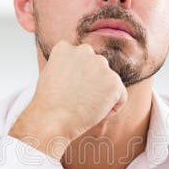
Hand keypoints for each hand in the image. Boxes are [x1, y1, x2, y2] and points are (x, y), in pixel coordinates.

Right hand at [9, 41, 127, 158]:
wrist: (53, 120)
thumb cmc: (48, 105)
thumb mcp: (50, 76)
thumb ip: (66, 68)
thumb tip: (79, 71)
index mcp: (65, 48)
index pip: (80, 61)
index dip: (75, 80)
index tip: (67, 92)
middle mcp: (84, 51)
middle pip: (96, 70)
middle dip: (91, 85)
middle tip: (76, 101)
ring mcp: (101, 64)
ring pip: (109, 83)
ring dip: (101, 95)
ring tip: (84, 107)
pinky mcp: (114, 81)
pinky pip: (120, 97)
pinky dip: (111, 108)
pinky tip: (95, 113)